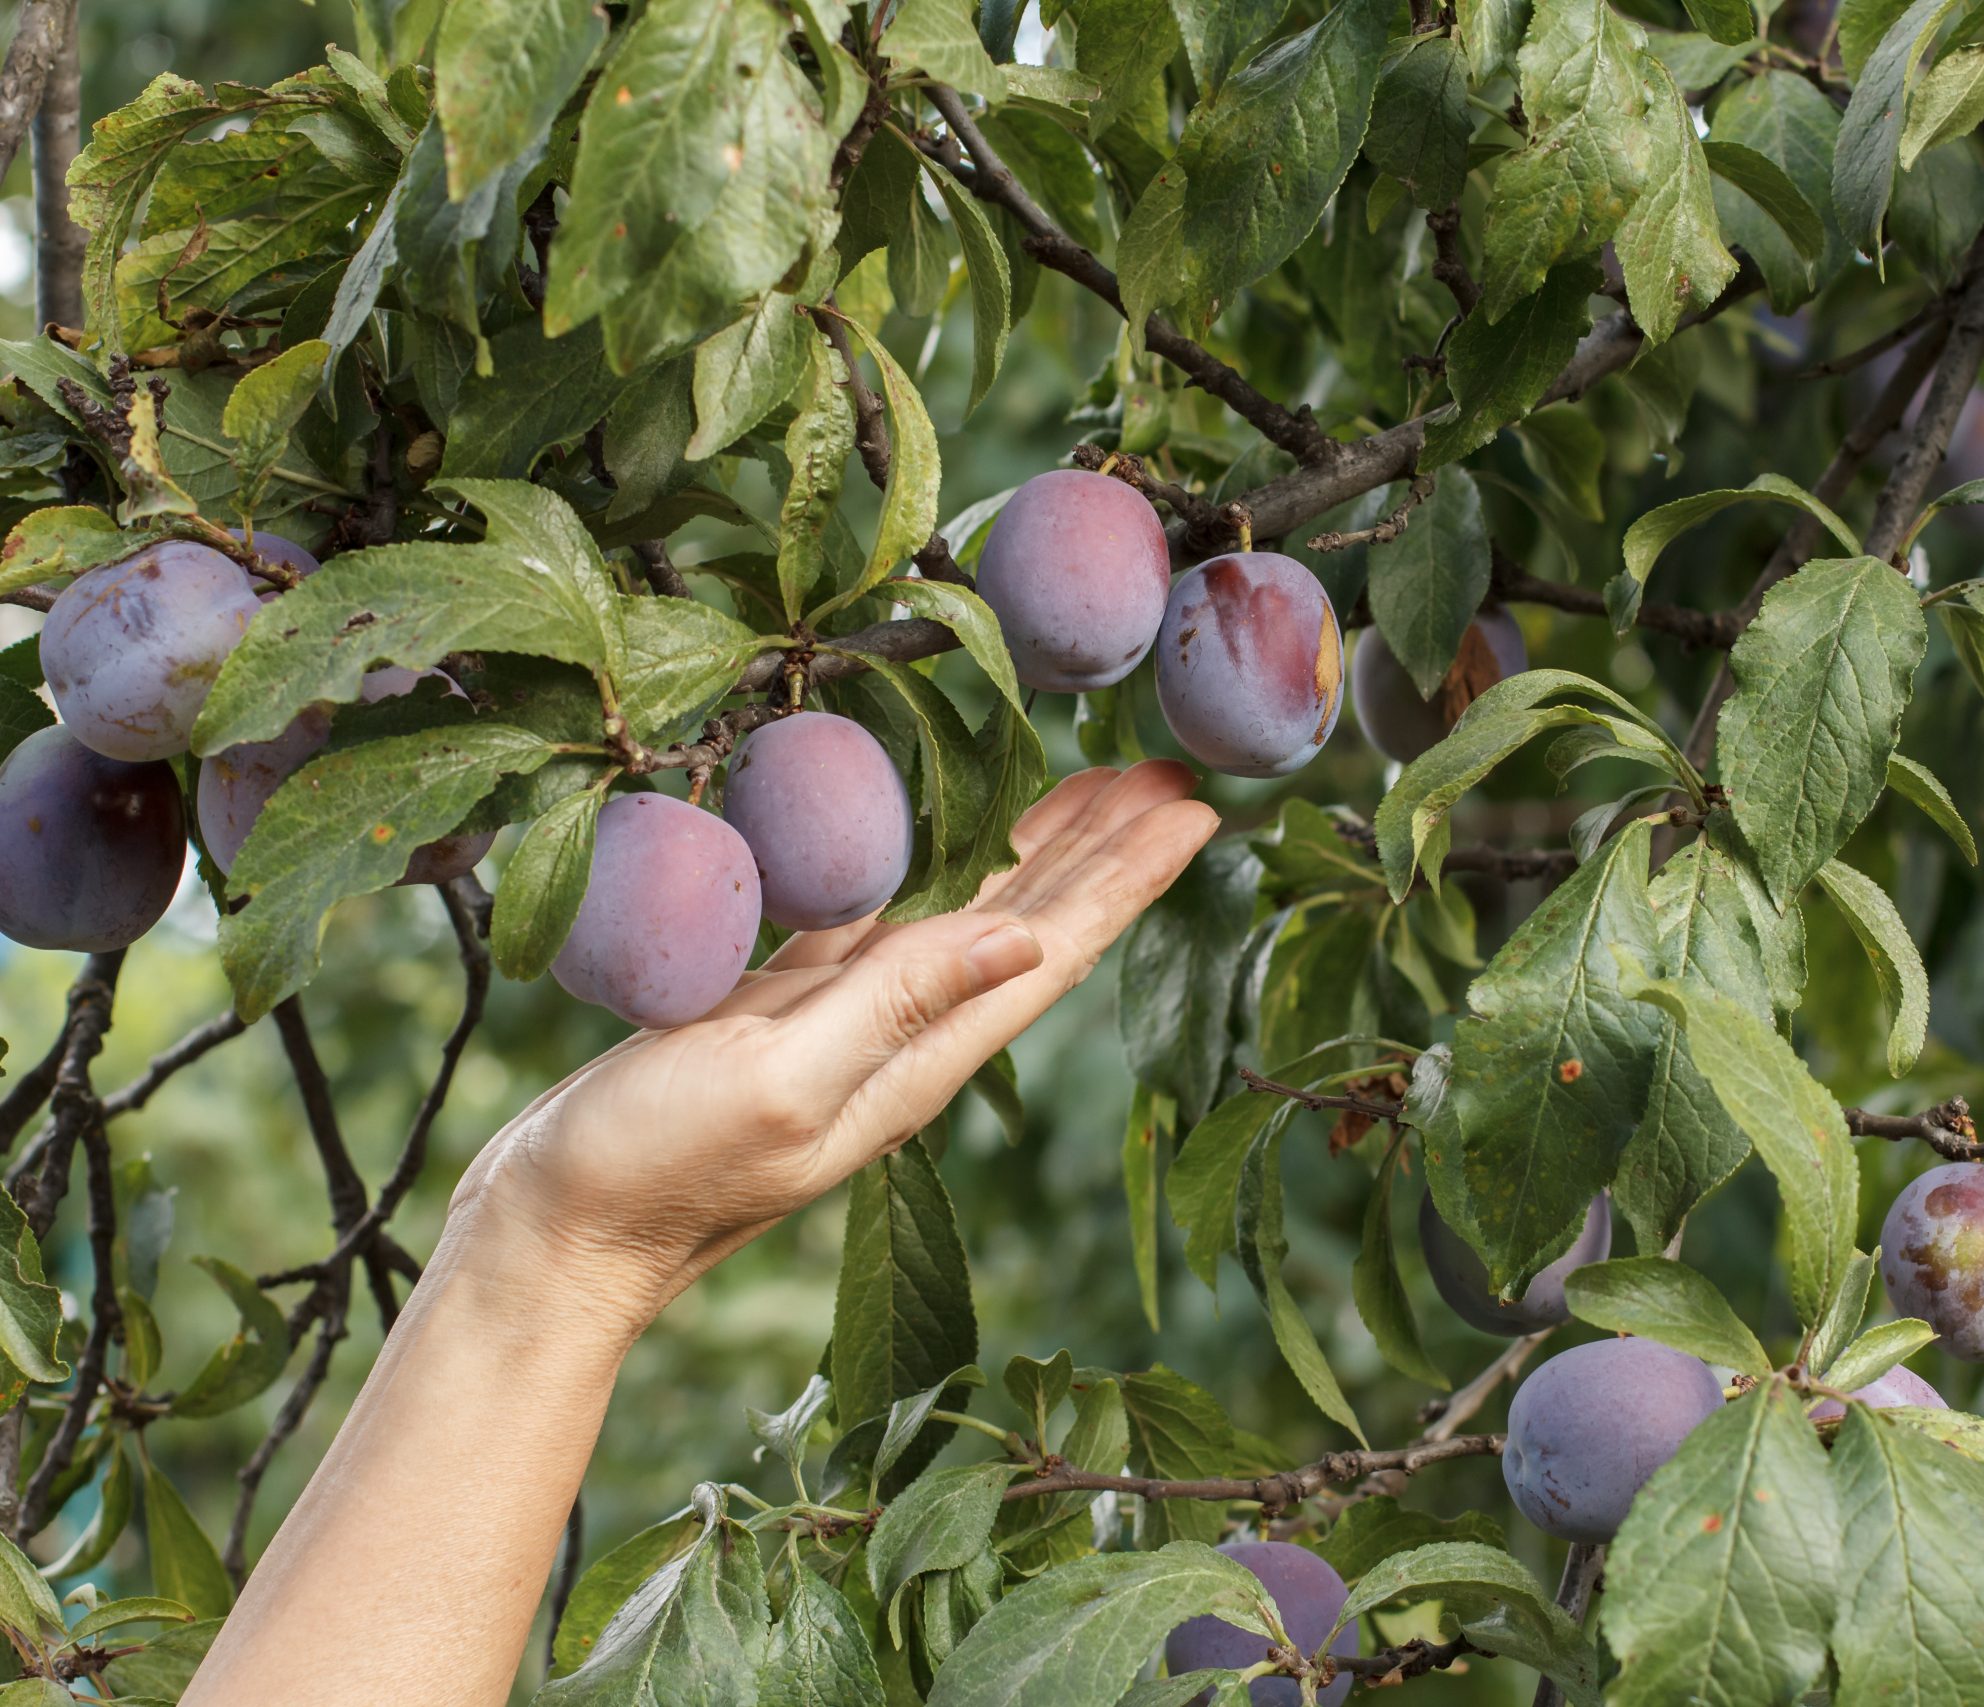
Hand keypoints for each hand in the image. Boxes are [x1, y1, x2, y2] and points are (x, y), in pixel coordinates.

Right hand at [448, 761, 1217, 1328]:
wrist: (554, 1238)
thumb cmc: (652, 1172)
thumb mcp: (779, 1081)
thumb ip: (894, 1007)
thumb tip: (1021, 938)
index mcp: (922, 1057)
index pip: (1053, 951)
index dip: (1128, 879)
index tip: (1201, 810)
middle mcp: (906, 1038)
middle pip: (1033, 925)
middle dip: (1105, 849)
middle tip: (1172, 771)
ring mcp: (849, 1024)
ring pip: (970, 915)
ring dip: (1036, 852)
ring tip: (1096, 788)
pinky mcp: (786, 1007)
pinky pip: (890, 920)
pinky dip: (936, 868)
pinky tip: (951, 836)